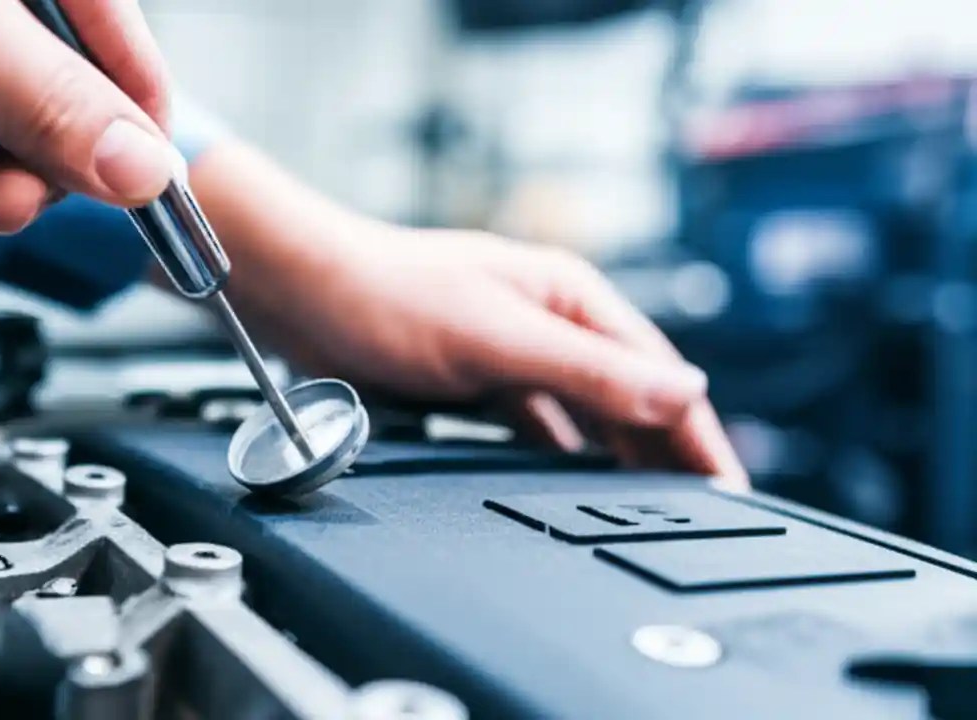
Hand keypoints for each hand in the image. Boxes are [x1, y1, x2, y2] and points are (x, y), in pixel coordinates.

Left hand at [237, 226, 747, 488]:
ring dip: (618, 455)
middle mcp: (549, 320)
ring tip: (653, 505)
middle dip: (666, 450)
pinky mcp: (476, 378)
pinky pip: (536, 424)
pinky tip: (573, 483)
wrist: (301, 293)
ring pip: (584, 413)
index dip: (695, 430)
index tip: (729, 486)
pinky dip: (560, 454)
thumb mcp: (498, 338)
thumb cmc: (387, 295)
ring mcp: (512, 350)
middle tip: (704, 512)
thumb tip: (683, 392)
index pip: (656, 371)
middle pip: (627, 395)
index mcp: (569, 296)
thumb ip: (590, 371)